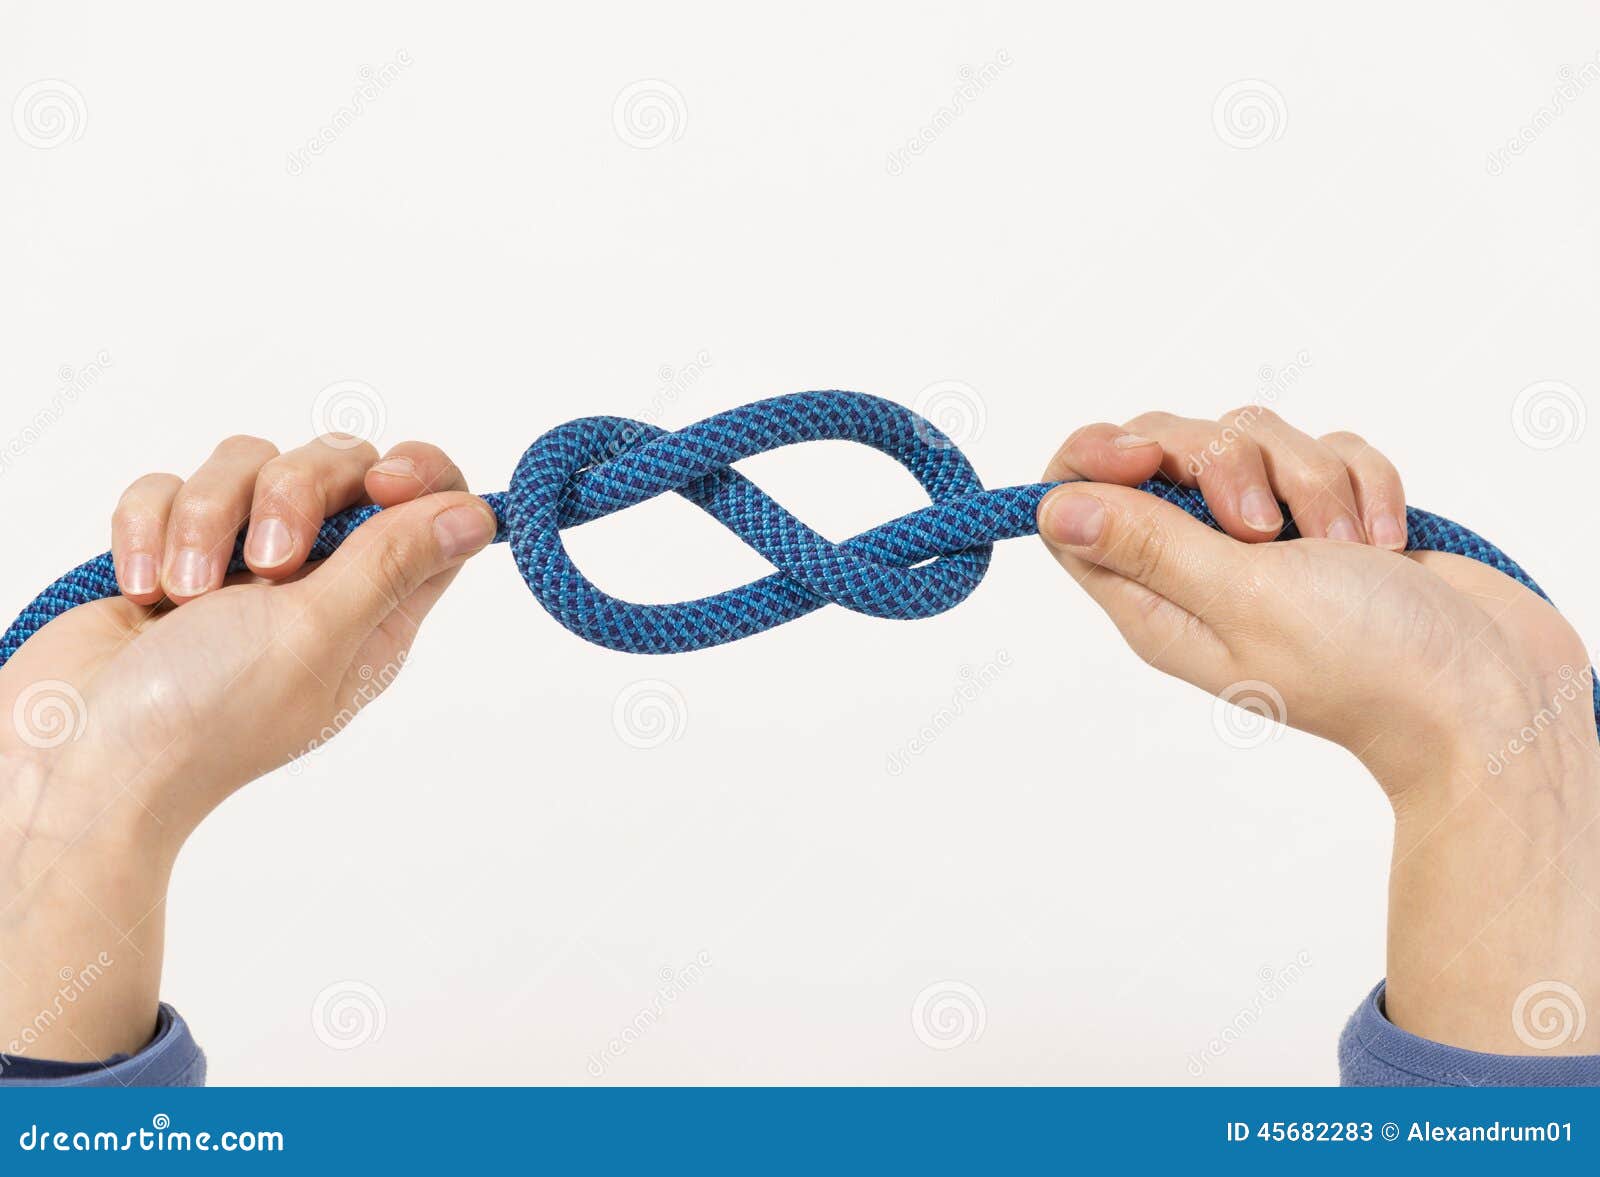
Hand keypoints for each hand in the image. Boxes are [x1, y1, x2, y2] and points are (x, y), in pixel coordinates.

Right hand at [0, 433, 497, 1060]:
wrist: (75, 754)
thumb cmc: (204, 715)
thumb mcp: (319, 633)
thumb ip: (393, 561)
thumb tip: (478, 516)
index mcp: (372, 609)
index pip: (428, 512)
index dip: (419, 476)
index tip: (384, 480)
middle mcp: (314, 581)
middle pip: (340, 466)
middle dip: (294, 494)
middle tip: (265, 565)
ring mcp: (236, 563)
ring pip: (247, 462)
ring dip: (206, 520)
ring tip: (185, 593)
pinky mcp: (166, 548)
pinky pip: (169, 484)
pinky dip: (149, 527)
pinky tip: (141, 589)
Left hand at [1036, 406, 1599, 1055]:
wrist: (1491, 689)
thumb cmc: (1367, 664)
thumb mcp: (1241, 598)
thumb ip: (1149, 545)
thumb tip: (1054, 508)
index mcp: (1156, 596)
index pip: (1078, 504)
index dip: (1097, 458)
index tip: (1141, 453)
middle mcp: (1201, 563)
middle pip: (1164, 450)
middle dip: (1224, 460)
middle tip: (1263, 525)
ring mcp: (1271, 538)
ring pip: (1253, 438)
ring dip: (1310, 479)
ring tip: (1342, 548)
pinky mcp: (1333, 515)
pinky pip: (1326, 449)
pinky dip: (1361, 484)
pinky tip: (1382, 541)